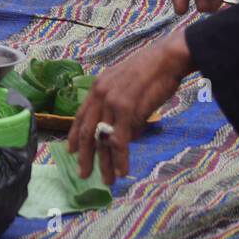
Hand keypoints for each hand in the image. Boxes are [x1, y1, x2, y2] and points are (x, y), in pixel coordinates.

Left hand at [67, 27, 192, 184]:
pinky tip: (122, 171)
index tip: (70, 150)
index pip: (80, 115)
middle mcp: (100, 95)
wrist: (168, 58)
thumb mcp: (128, 85)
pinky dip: (120, 159)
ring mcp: (111, 103)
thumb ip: (121, 107)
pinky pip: (119, 140)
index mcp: (98, 88)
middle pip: (87, 131)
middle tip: (82, 173)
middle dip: (84, 155)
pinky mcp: (126, 111)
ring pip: (103, 140)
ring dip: (105, 163)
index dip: (75, 135)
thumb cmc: (154, 71)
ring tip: (106, 180)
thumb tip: (127, 135)